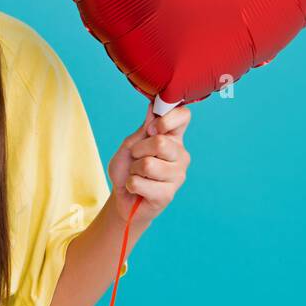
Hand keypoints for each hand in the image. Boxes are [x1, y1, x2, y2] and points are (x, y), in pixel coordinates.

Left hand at [107, 103, 191, 231]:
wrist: (122, 196)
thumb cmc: (127, 169)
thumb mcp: (129, 145)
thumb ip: (143, 130)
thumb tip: (152, 109)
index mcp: (173, 138)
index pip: (184, 116)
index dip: (167, 118)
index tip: (152, 128)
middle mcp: (180, 155)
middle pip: (160, 142)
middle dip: (138, 150)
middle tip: (136, 158)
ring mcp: (177, 175)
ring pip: (148, 164)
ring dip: (133, 170)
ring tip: (137, 175)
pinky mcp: (168, 194)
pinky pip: (140, 183)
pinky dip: (131, 184)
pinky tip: (137, 189)